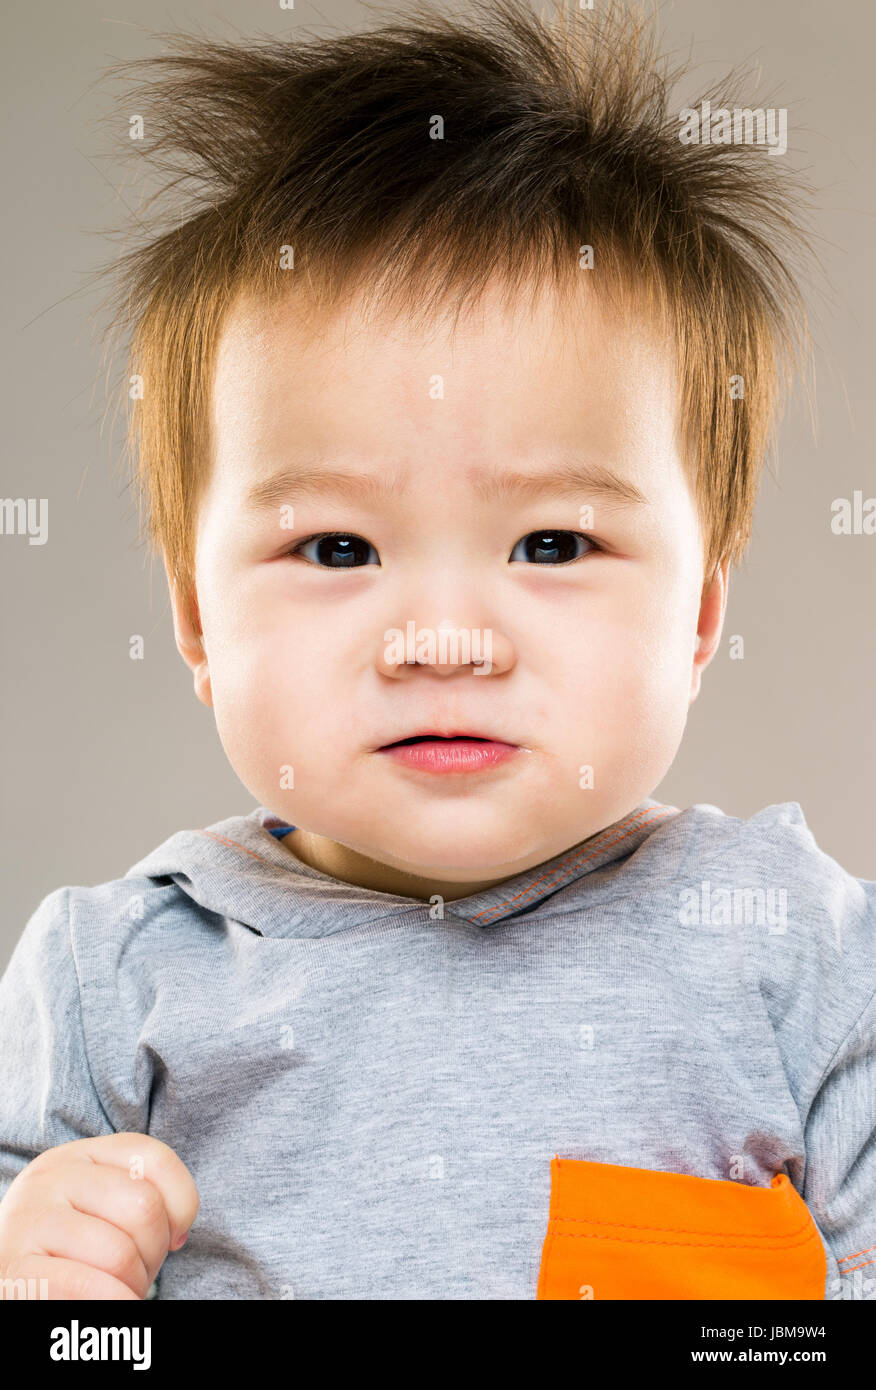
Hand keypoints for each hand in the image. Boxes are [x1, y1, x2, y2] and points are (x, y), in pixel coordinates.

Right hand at [0, 1132, 198, 1298]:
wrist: (7, 1275)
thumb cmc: (68, 1249)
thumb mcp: (103, 1209)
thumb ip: (142, 1199)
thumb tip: (178, 1234)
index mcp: (80, 1154)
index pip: (155, 1159)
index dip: (181, 1206)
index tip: (171, 1237)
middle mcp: (51, 1176)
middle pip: (144, 1207)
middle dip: (154, 1253)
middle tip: (136, 1272)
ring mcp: (29, 1219)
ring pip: (120, 1254)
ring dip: (132, 1287)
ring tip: (117, 1292)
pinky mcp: (14, 1269)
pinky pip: (86, 1287)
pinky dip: (113, 1304)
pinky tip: (111, 1306)